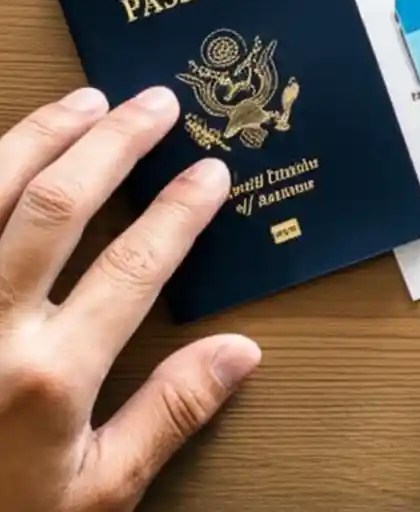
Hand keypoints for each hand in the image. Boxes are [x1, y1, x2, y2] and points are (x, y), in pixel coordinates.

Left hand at [0, 86, 260, 511]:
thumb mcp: (96, 491)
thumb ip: (168, 416)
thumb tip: (240, 352)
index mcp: (47, 376)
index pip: (133, 266)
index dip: (178, 211)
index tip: (209, 173)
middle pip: (58, 206)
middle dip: (114, 144)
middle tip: (154, 104)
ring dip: (40, 136)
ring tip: (84, 102)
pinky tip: (2, 150)